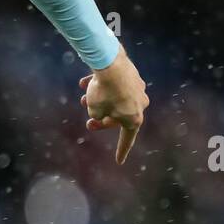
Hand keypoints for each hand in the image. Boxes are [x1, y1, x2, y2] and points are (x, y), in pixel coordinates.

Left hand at [80, 47, 148, 164]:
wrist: (111, 62)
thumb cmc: (104, 91)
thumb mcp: (96, 111)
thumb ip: (98, 116)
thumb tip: (100, 111)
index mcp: (134, 118)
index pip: (127, 139)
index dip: (121, 151)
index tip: (119, 161)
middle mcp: (140, 104)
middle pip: (119, 117)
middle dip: (102, 118)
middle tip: (88, 121)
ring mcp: (138, 89)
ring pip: (116, 99)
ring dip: (99, 100)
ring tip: (82, 97)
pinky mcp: (133, 75)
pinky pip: (116, 84)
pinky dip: (101, 85)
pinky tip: (84, 82)